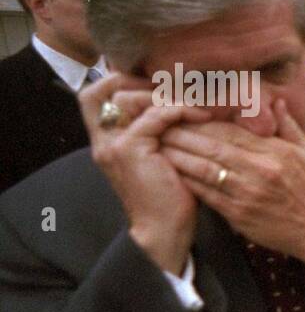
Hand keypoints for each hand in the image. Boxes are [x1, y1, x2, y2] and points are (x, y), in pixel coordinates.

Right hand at [79, 71, 207, 274]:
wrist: (164, 230)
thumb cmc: (168, 194)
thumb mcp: (159, 156)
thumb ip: (157, 131)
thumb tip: (181, 99)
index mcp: (106, 139)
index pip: (95, 94)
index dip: (122, 81)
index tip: (157, 85)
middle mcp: (103, 139)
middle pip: (106, 88)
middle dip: (144, 83)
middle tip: (180, 92)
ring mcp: (114, 144)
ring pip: (130, 97)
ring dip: (167, 96)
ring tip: (196, 105)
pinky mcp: (130, 150)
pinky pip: (154, 116)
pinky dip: (180, 110)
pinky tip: (201, 116)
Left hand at [160, 98, 304, 273]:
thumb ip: (288, 126)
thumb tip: (275, 102)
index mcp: (275, 152)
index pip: (231, 131)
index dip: (204, 122)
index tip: (184, 114)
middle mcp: (259, 170)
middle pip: (212, 147)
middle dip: (184, 135)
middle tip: (161, 126)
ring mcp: (247, 193)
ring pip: (204, 169)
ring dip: (179, 157)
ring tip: (159, 147)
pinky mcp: (238, 214)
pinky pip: (207, 194)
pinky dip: (189, 183)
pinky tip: (174, 174)